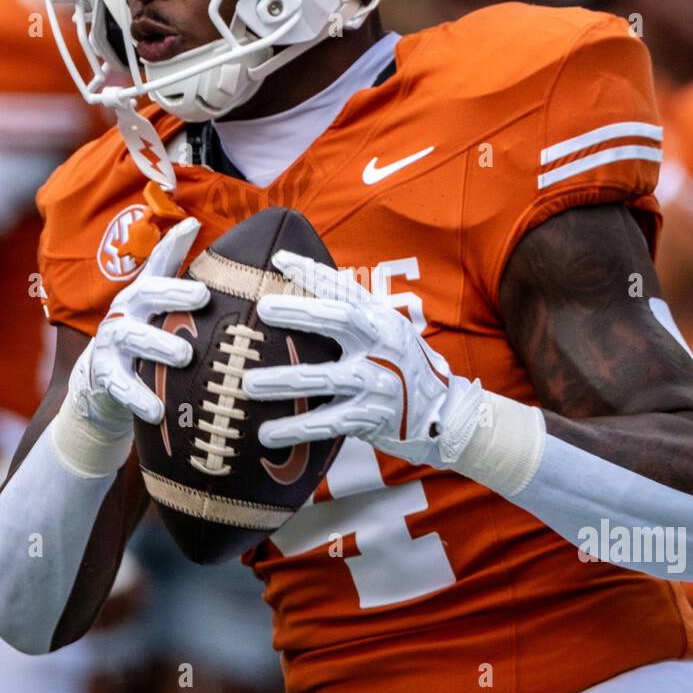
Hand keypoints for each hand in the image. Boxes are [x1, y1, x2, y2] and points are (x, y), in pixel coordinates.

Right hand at [69, 217, 209, 430]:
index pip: (158, 264)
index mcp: (144, 295)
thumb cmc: (145, 344)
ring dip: (158, 344)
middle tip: (202, 297)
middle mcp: (126, 311)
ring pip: (132, 337)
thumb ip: (186, 293)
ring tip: (183, 356)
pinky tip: (156, 410)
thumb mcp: (162, 316)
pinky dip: (138, 397)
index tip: (193, 224)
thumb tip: (230, 261)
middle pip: (147, 294)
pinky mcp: (104, 375)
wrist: (101, 388)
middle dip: (173, 293)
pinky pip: (119, 385)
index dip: (174, 243)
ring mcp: (112, 342)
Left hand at [242, 250, 482, 467]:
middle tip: (263, 308)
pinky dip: (294, 429)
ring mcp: (376, 382)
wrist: (444, 415)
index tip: (280, 259)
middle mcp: (381, 345)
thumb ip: (358, 319)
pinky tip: (267, 433)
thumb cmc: (406, 369)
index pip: (344, 289)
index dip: (312, 272)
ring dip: (281, 381)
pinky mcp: (369, 416)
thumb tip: (308, 296)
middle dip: (298, 312)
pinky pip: (325, 422)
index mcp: (381, 321)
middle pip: (337, 320)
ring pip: (322, 378)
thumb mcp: (391, 335)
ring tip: (248, 384)